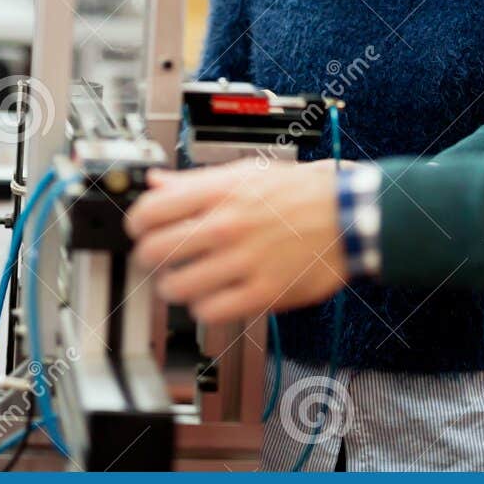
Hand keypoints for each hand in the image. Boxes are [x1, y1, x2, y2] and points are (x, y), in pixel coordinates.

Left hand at [123, 158, 347, 322]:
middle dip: (147, 258)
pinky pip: (209, 311)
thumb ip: (196, 181)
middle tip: (155, 259)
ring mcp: (243, 260)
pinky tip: (209, 298)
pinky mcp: (262, 292)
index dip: (135, 224)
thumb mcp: (245, 173)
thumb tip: (157, 182)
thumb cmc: (299, 194)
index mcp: (220, 192)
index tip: (138, 231)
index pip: (150, 210)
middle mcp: (227, 225)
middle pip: (154, 250)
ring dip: (171, 287)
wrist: (348, 217)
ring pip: (176, 286)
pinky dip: (202, 307)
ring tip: (179, 282)